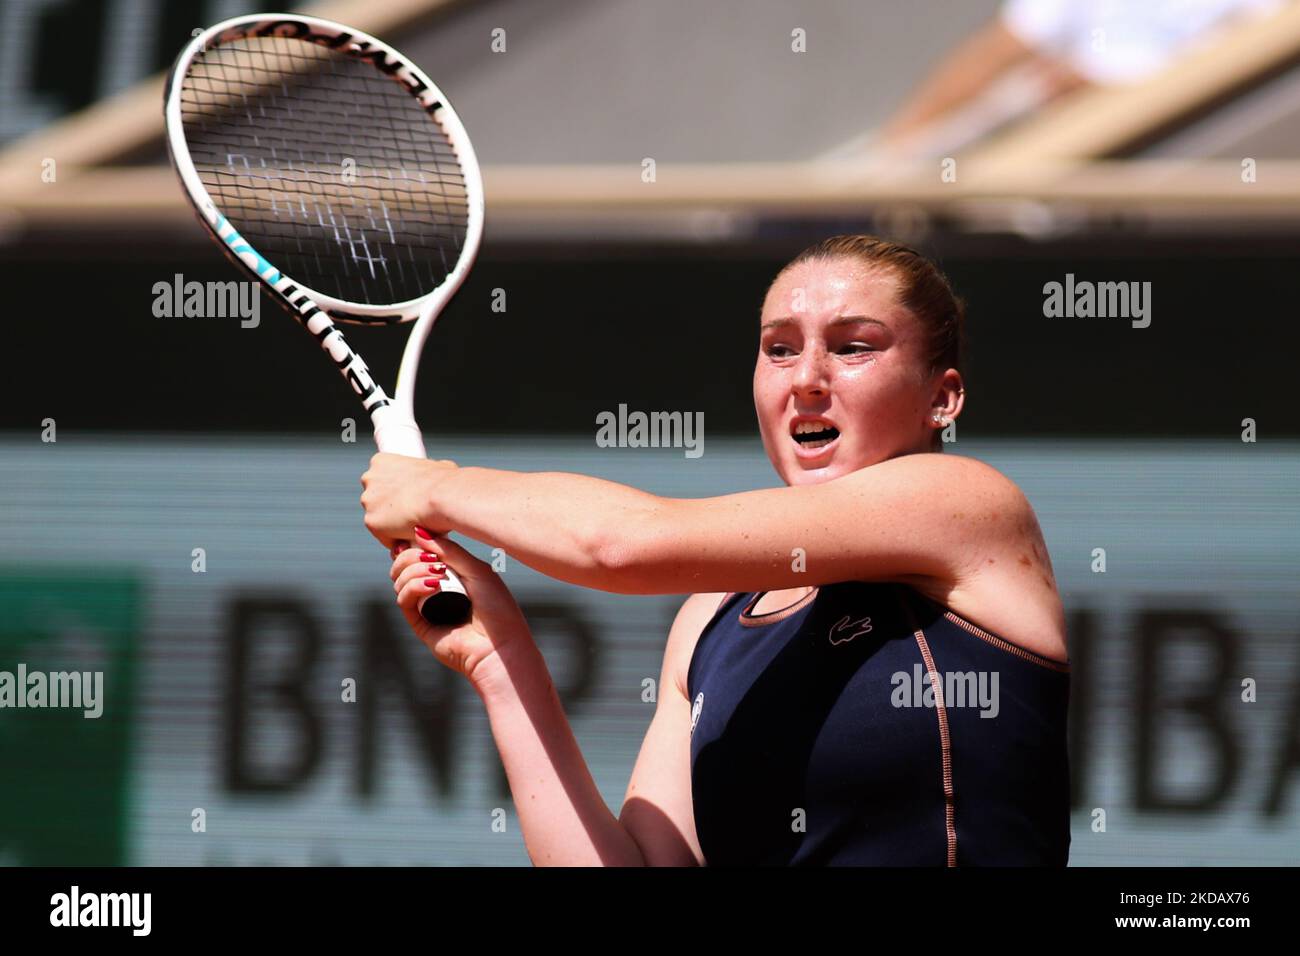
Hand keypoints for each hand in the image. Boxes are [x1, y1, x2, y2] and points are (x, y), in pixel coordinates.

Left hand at [360, 453, 456, 550]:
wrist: (443, 497)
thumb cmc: (444, 483)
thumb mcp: (438, 468)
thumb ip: (427, 474)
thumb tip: (436, 479)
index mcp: (382, 461)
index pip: (384, 481)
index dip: (399, 492)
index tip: (411, 499)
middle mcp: (369, 478)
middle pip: (378, 500)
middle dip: (393, 509)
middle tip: (414, 514)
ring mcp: (368, 501)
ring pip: (380, 519)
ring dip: (395, 525)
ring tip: (417, 525)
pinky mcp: (371, 522)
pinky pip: (385, 536)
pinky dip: (398, 538)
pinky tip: (414, 534)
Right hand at [390, 530, 533, 686]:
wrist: (500, 648)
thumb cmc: (497, 609)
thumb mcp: (478, 571)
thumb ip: (450, 550)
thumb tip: (419, 533)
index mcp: (453, 575)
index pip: (422, 553)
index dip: (416, 543)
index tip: (419, 535)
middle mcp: (437, 589)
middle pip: (405, 565)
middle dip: (411, 555)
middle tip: (429, 558)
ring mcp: (427, 607)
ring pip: (400, 580)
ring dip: (413, 570)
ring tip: (437, 574)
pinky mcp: (420, 624)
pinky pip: (404, 600)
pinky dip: (413, 587)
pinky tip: (432, 585)